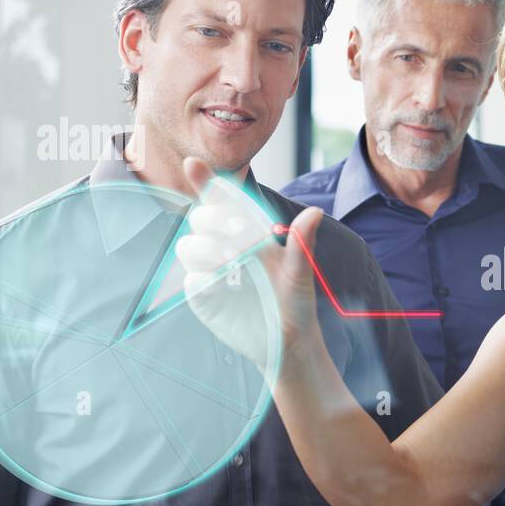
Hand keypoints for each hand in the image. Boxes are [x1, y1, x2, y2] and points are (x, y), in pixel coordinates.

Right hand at [177, 155, 324, 368]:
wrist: (287, 341)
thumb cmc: (295, 302)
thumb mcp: (300, 272)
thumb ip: (301, 243)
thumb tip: (315, 212)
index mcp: (248, 234)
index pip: (222, 202)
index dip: (205, 182)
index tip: (194, 164)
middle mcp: (225, 247)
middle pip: (200, 219)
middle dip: (213, 218)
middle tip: (237, 229)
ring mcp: (210, 270)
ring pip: (189, 246)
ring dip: (206, 247)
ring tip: (232, 259)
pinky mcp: (202, 295)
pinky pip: (191, 278)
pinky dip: (202, 275)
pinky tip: (220, 282)